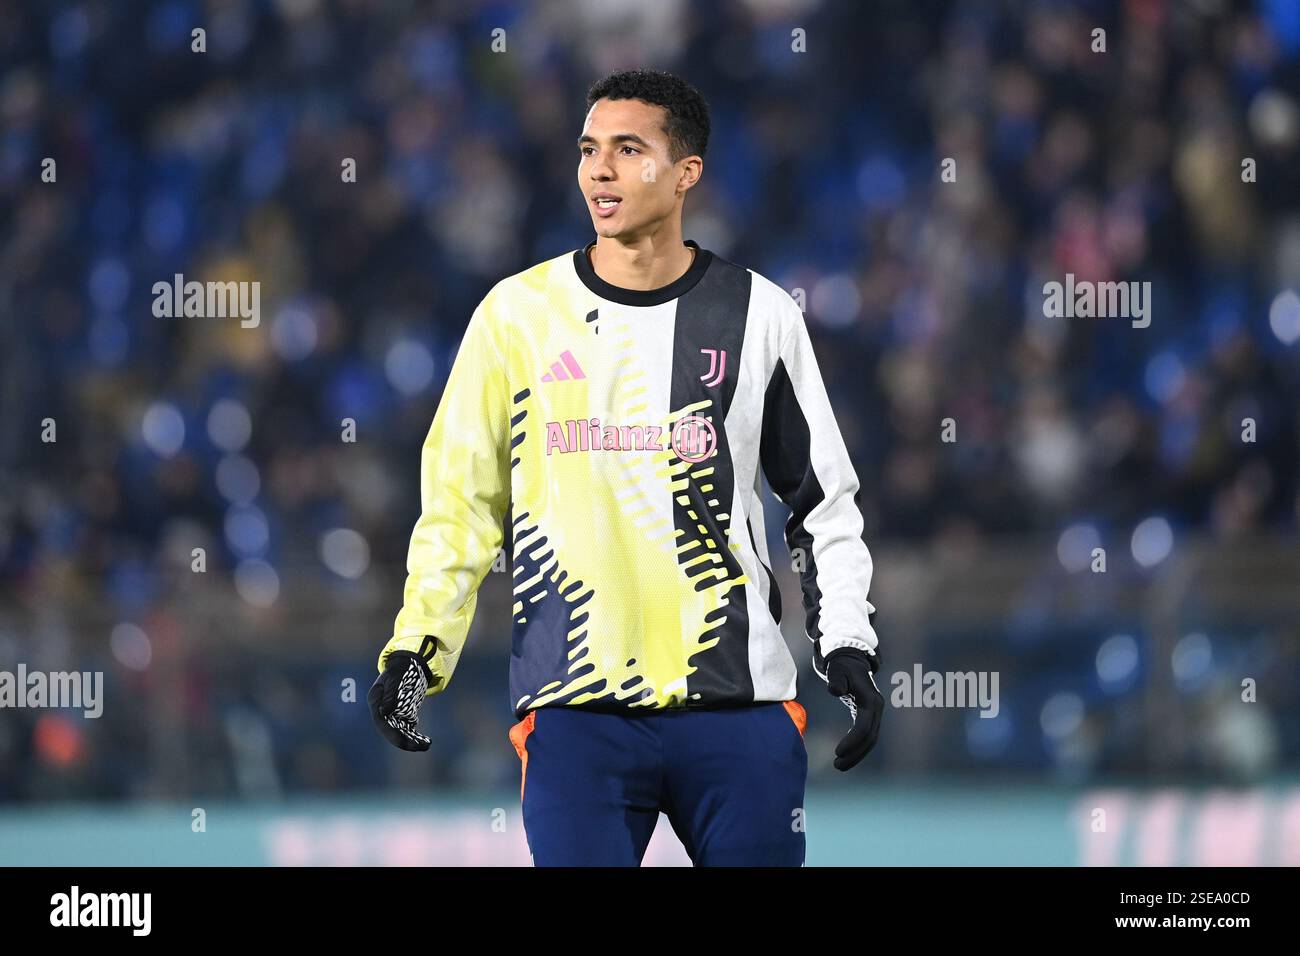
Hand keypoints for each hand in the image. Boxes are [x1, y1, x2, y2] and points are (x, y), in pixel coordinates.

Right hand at [367, 651, 432, 751]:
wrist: (408, 664)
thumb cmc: (401, 669)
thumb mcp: (396, 678)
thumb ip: (390, 695)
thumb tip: (383, 713)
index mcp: (376, 700)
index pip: (380, 721)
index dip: (390, 732)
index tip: (404, 739)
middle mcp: (381, 710)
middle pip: (390, 730)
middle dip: (403, 740)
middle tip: (419, 746)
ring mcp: (392, 713)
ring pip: (399, 732)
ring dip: (411, 741)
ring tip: (426, 745)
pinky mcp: (402, 715)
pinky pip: (407, 729)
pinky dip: (415, 736)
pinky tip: (426, 741)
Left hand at [825, 648, 883, 770]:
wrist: (851, 661)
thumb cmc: (842, 667)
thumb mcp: (838, 671)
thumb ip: (836, 680)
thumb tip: (835, 691)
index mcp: (871, 700)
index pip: (864, 726)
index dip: (852, 741)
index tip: (837, 752)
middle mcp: (877, 709)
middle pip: (870, 738)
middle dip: (855, 754)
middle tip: (837, 765)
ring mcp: (875, 714)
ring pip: (870, 740)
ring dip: (857, 755)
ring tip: (838, 766)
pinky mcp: (870, 716)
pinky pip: (866, 736)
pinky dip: (858, 748)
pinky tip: (845, 756)